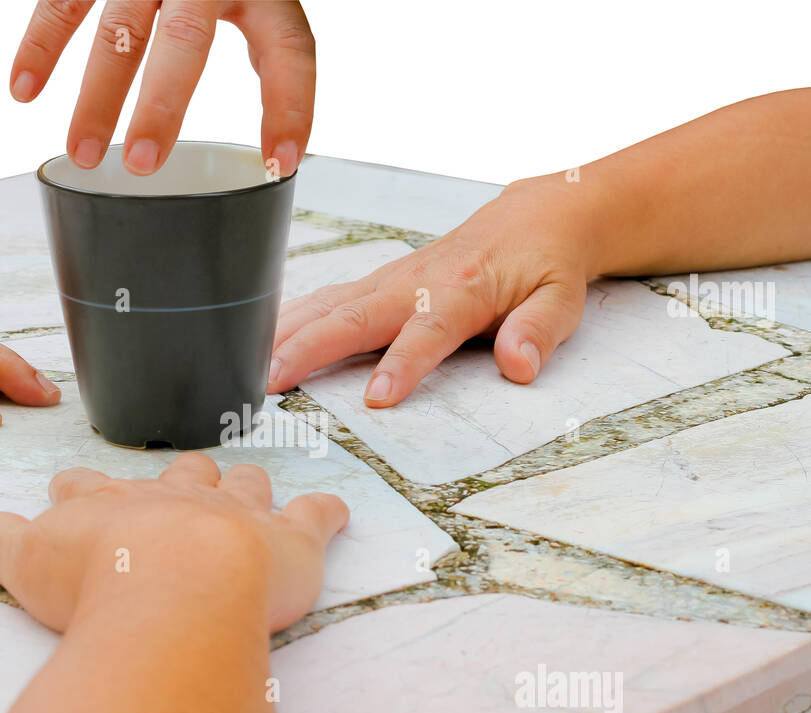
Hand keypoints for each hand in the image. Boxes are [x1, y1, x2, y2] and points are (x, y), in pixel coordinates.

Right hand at [0, 453, 347, 632]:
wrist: (175, 590)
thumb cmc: (99, 579)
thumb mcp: (24, 560)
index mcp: (112, 504)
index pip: (89, 486)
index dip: (80, 489)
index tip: (72, 488)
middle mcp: (175, 498)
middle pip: (175, 473)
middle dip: (172, 475)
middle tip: (172, 480)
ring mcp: (236, 515)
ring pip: (242, 482)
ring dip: (242, 484)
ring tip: (244, 484)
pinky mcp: (291, 541)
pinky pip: (316, 517)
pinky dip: (328, 515)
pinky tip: (335, 512)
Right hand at [10, 1, 313, 175]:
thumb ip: (260, 41)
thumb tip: (273, 137)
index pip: (288, 47)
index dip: (290, 106)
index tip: (282, 161)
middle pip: (187, 39)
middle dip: (162, 104)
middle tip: (143, 162)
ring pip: (121, 30)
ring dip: (97, 97)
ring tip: (84, 153)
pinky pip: (65, 0)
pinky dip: (42, 45)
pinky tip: (25, 89)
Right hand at [266, 177, 597, 405]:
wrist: (536, 216)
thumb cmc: (547, 264)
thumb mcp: (564, 299)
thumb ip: (539, 331)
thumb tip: (518, 365)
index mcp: (466, 289)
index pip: (429, 330)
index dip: (403, 363)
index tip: (378, 397)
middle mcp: (419, 280)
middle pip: (357, 315)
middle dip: (311, 347)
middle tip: (271, 381)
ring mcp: (394, 277)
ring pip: (331, 303)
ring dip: (287, 331)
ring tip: (247, 362)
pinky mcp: (380, 280)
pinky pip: (329, 297)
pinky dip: (292, 316)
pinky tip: (260, 336)